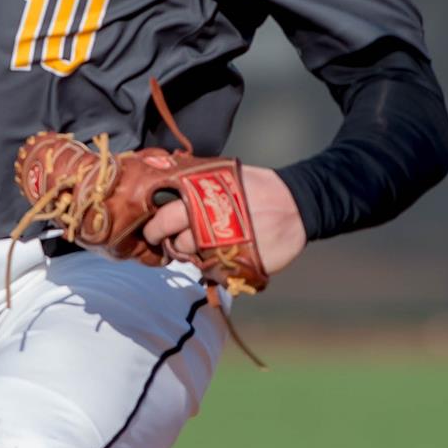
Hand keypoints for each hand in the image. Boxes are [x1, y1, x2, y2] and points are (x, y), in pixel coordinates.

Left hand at [142, 166, 307, 276]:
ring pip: (194, 259)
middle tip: (167, 243)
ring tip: (203, 245)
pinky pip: (216, 272)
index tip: (151, 230)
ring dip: (193, 254)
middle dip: (168, 244)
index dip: (154, 227)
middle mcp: (210, 225)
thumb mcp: (224, 175)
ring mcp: (224, 248)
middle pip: (176, 243)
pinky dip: (214, 266)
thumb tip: (168, 182)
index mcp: (202, 199)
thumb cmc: (258, 187)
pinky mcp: (239, 266)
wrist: (296, 206)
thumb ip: (196, 184)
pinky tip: (222, 254)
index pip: (164, 218)